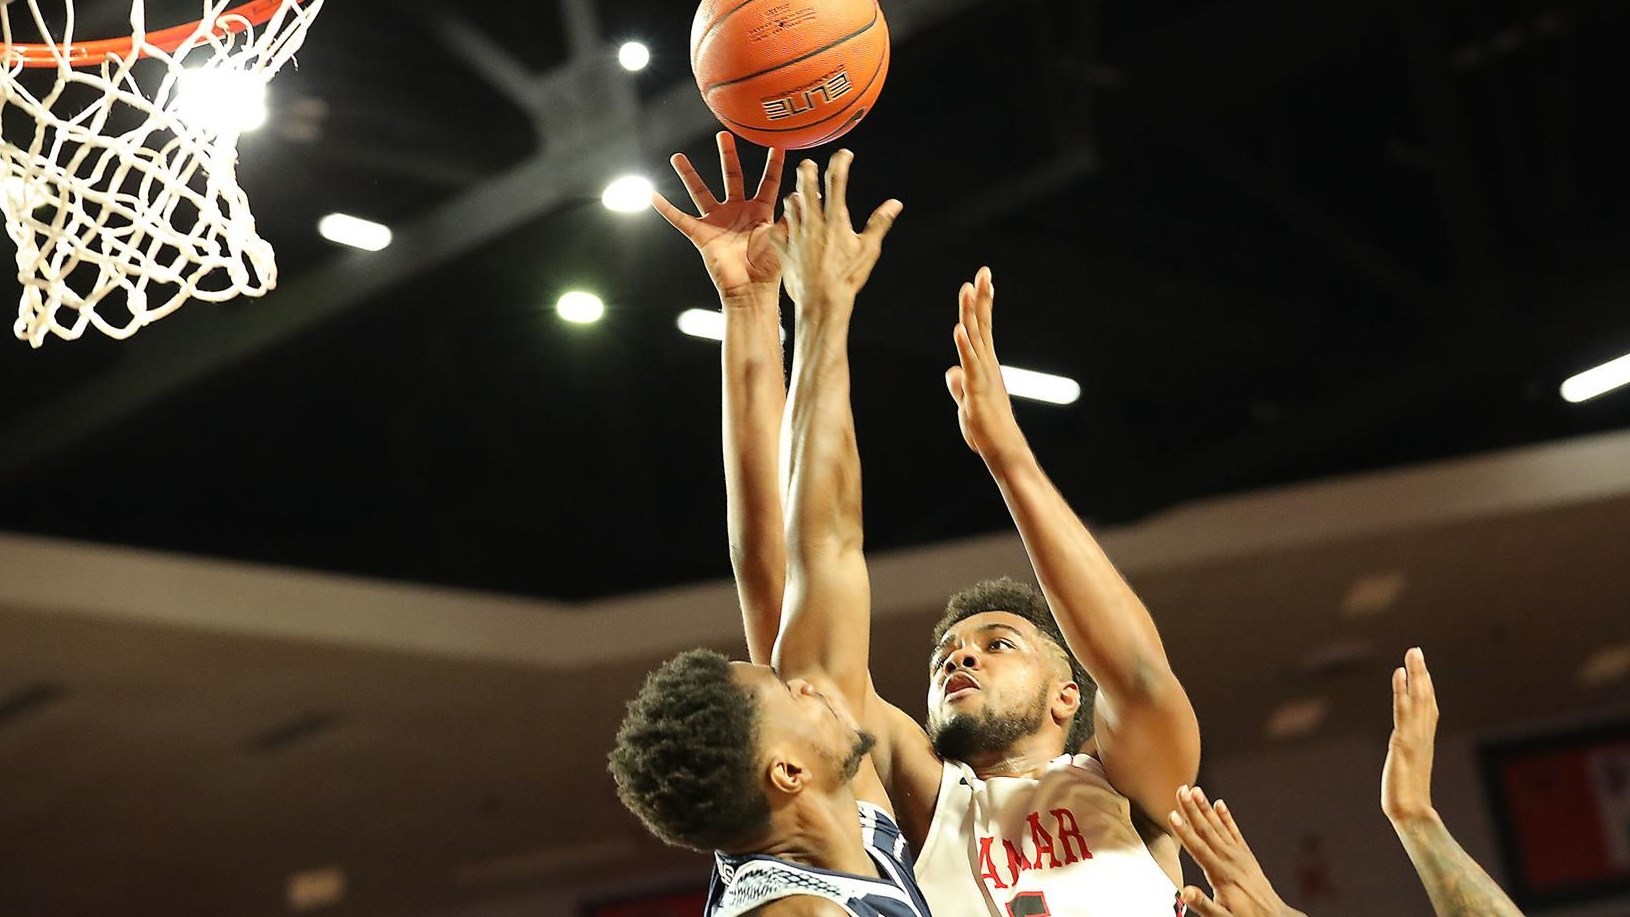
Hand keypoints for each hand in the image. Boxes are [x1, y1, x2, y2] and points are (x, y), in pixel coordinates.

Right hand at [651, 132, 785, 303]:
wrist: (751, 291)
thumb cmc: (770, 268)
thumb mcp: (783, 237)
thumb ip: (791, 215)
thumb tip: (802, 192)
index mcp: (760, 212)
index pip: (768, 183)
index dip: (773, 164)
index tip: (777, 144)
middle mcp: (738, 213)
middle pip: (731, 177)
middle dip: (727, 156)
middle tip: (723, 135)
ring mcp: (718, 223)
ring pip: (700, 192)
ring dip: (689, 175)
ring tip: (677, 157)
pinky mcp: (702, 236)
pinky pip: (681, 220)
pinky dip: (667, 210)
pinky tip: (653, 197)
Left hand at [774, 151, 900, 309]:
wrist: (822, 303)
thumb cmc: (848, 279)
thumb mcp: (868, 251)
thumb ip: (879, 223)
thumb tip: (894, 203)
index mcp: (835, 221)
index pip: (837, 182)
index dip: (840, 163)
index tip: (844, 154)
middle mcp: (814, 224)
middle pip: (807, 186)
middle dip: (807, 170)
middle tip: (808, 164)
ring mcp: (797, 236)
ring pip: (790, 204)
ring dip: (795, 197)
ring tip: (800, 197)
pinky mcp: (785, 250)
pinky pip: (777, 231)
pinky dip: (780, 226)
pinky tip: (785, 227)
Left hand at [944, 267, 1027, 464]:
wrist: (1003, 450)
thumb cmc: (987, 428)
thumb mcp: (967, 402)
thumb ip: (959, 384)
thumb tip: (951, 372)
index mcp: (985, 364)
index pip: (982, 328)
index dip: (982, 303)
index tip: (983, 279)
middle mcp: (986, 364)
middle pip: (981, 325)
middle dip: (981, 297)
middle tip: (983, 271)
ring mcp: (983, 375)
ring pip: (975, 338)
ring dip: (970, 313)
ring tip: (968, 289)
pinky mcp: (977, 390)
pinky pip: (969, 364)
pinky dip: (963, 346)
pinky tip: (958, 328)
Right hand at [1169, 786, 1302, 916]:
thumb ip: (1203, 905)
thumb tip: (1186, 892)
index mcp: (1221, 875)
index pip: (1199, 848)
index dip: (1184, 831)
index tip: (1172, 815)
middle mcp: (1230, 860)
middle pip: (1207, 830)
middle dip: (1193, 809)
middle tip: (1182, 790)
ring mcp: (1239, 856)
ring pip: (1219, 827)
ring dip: (1206, 808)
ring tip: (1195, 790)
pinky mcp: (1246, 856)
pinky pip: (1234, 832)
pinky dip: (1226, 817)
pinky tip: (1219, 805)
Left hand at [1383, 647, 1439, 824]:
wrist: (1411, 813)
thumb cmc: (1407, 799)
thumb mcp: (1407, 773)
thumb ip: (1408, 762)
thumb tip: (1404, 759)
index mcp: (1423, 741)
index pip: (1426, 708)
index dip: (1424, 687)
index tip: (1421, 669)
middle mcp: (1422, 735)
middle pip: (1424, 698)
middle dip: (1421, 674)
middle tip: (1416, 650)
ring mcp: (1414, 737)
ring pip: (1418, 699)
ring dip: (1415, 675)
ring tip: (1412, 653)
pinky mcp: (1403, 741)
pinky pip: (1403, 710)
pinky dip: (1402, 690)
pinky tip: (1399, 674)